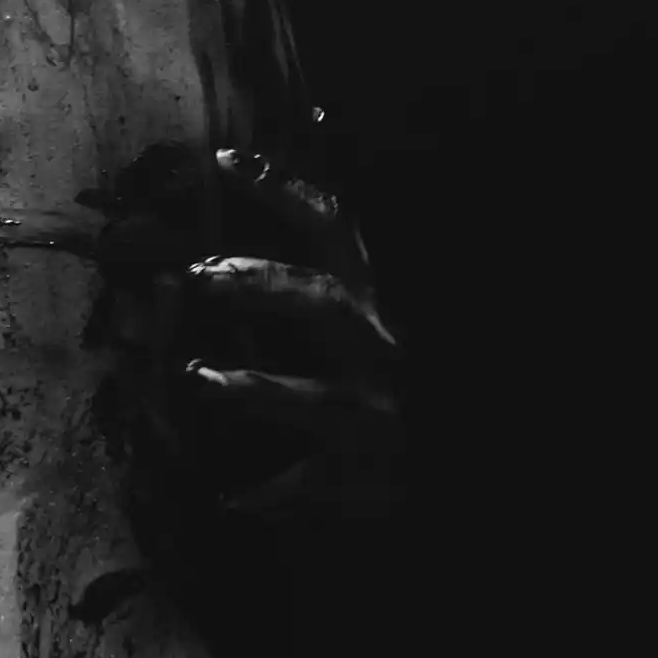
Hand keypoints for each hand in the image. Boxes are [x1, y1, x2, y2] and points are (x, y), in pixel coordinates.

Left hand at [101, 141, 400, 519]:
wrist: (464, 480)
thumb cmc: (386, 397)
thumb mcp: (358, 331)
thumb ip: (302, 291)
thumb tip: (209, 249)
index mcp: (366, 308)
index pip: (332, 229)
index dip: (281, 190)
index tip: (222, 159)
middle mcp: (377, 351)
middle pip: (323, 302)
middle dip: (262, 284)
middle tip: (196, 274)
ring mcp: (376, 416)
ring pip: (319, 397)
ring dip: (254, 387)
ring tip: (193, 379)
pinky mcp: (370, 477)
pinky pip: (316, 483)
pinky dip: (274, 491)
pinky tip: (230, 498)